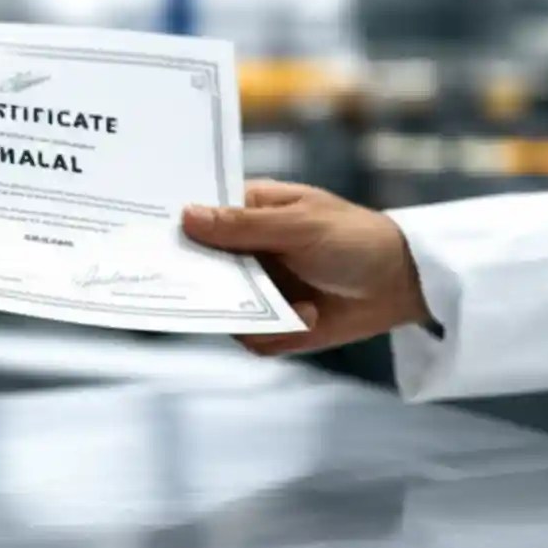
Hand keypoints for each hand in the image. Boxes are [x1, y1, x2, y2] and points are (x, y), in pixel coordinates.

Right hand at [182, 180, 428, 355]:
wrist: (401, 285)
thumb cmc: (353, 238)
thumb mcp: (300, 225)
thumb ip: (243, 226)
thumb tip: (187, 216)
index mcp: (247, 211)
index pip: (196, 216)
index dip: (172, 225)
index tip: (146, 236)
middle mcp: (243, 251)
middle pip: (197, 267)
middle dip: (201, 280)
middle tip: (214, 283)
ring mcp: (255, 289)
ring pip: (219, 309)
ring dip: (251, 311)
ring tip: (290, 303)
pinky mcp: (271, 324)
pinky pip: (249, 336)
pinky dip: (276, 332)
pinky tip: (310, 315)